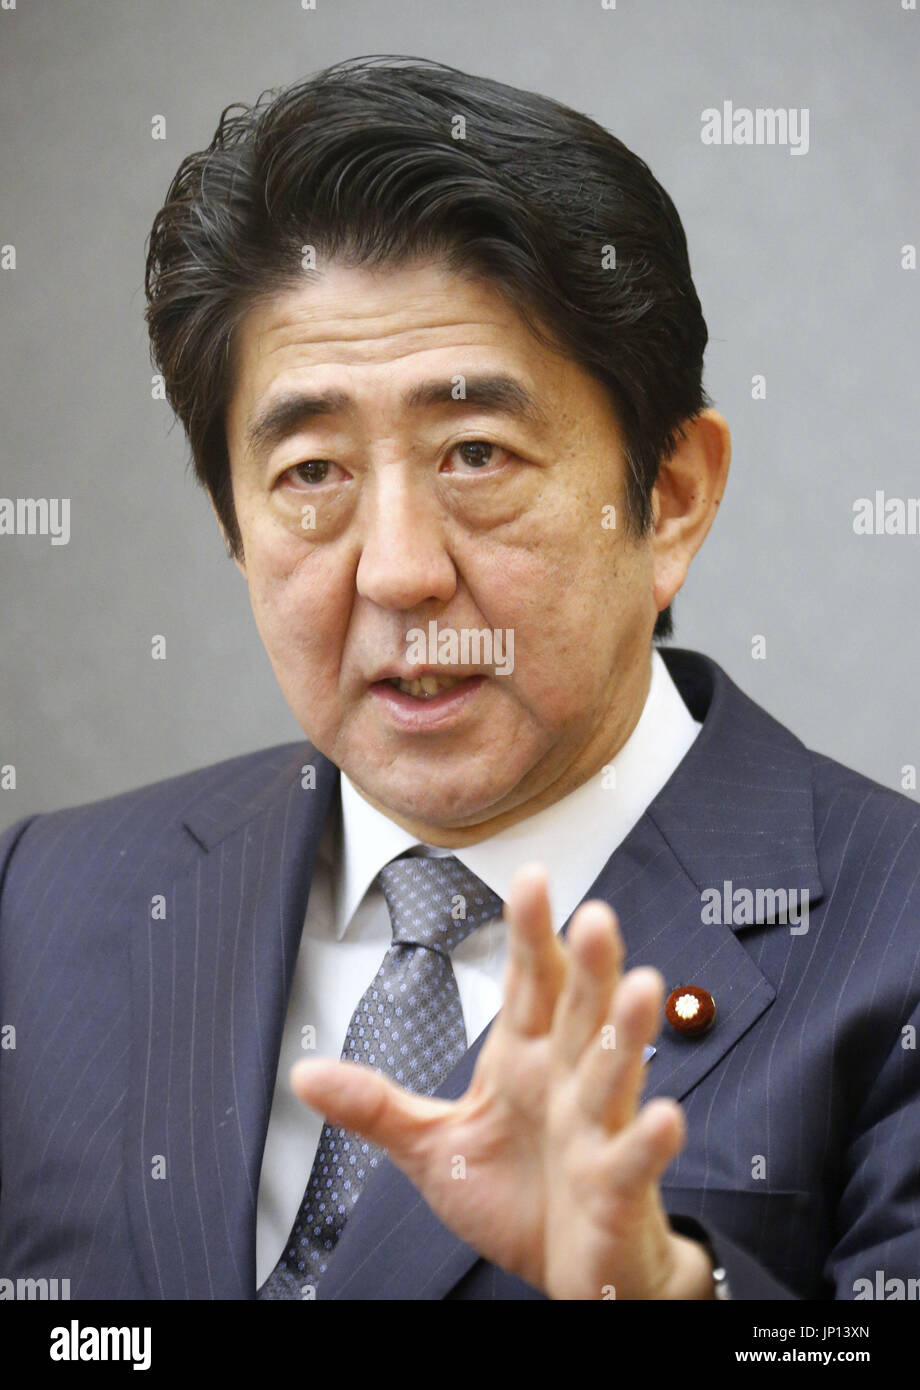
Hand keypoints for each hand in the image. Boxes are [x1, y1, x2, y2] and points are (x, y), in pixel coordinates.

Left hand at [290, 862, 713, 1299]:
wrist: (568, 1271)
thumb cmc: (513, 1197)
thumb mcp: (433, 1146)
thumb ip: (376, 1105)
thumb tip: (304, 1072)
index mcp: (524, 1058)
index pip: (530, 983)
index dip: (531, 932)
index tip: (530, 878)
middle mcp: (565, 1081)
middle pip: (579, 1011)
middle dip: (589, 965)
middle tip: (596, 916)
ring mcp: (595, 1130)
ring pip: (612, 1072)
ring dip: (626, 1031)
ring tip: (642, 987)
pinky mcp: (615, 1187)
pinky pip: (630, 1158)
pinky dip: (647, 1140)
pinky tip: (663, 1116)